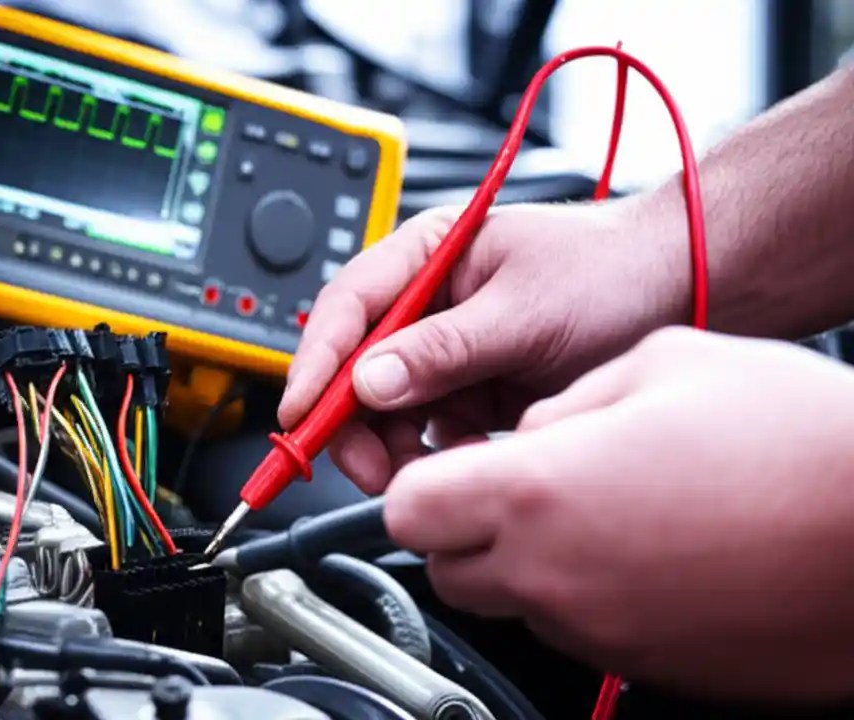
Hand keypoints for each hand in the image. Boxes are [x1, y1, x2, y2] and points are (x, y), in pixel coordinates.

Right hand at [279, 198, 692, 493]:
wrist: (687, 292)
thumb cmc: (615, 271)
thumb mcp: (525, 311)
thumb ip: (444, 349)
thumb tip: (368, 382)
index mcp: (427, 255)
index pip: (347, 307)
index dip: (316, 362)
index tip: (300, 414)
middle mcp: (427, 302)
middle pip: (355, 367)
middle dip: (353, 420)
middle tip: (369, 465)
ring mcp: (448, 349)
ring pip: (387, 408)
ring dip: (396, 444)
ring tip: (430, 467)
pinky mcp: (472, 390)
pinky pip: (429, 431)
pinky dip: (436, 453)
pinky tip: (467, 457)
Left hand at [384, 327, 853, 700]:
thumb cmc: (796, 441)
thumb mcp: (663, 362)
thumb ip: (566, 398)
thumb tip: (530, 428)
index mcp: (537, 489)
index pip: (403, 508)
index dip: (420, 483)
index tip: (447, 467)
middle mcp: (553, 573)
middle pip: (444, 568)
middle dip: (463, 527)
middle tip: (520, 486)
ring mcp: (598, 631)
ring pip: (510, 603)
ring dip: (524, 561)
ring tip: (602, 510)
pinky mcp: (644, 664)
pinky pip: (577, 631)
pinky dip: (585, 595)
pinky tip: (646, 548)